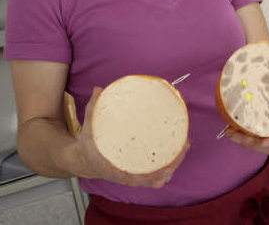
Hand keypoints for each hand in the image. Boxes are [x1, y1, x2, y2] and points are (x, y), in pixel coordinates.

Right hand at [74, 87, 188, 187]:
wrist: (83, 162)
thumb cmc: (87, 147)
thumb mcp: (86, 130)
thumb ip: (92, 110)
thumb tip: (98, 89)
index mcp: (117, 172)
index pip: (141, 178)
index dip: (157, 173)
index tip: (169, 163)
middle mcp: (129, 177)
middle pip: (157, 179)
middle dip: (174, 164)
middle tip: (185, 144)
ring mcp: (135, 177)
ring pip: (160, 178)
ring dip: (174, 165)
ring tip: (184, 145)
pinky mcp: (138, 172)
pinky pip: (157, 173)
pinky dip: (167, 165)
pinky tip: (175, 150)